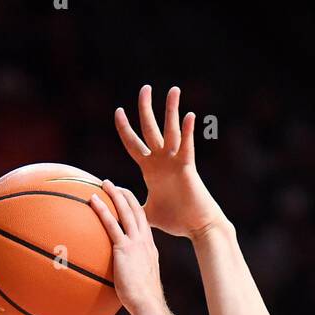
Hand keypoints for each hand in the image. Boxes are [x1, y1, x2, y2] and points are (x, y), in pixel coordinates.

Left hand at [90, 181, 163, 314]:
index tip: (126, 200)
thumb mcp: (139, 282)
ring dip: (115, 194)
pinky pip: (111, 224)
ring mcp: (136, 243)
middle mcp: (145, 241)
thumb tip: (119, 279)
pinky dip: (102, 210)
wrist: (147, 303)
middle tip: (115, 186)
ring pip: (126, 211)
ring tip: (104, 183)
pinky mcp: (124, 248)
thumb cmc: (142, 300)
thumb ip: (130, 274)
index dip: (135, 209)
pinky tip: (92, 200)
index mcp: (149, 248)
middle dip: (126, 195)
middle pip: (137, 211)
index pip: (143, 222)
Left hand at [115, 85, 222, 239]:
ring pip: (171, 131)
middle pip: (150, 129)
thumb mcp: (147, 213)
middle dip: (146, 108)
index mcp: (151, 168)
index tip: (118, 110)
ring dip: (172, 110)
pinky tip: (189, 115)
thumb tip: (118, 208)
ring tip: (173, 90)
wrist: (197, 227)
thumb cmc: (176, 220)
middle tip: (145, 88)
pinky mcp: (188, 168)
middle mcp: (162, 160)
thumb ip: (132, 207)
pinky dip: (189, 132)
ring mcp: (175, 162)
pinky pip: (188, 147)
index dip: (125, 128)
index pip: (133, 143)